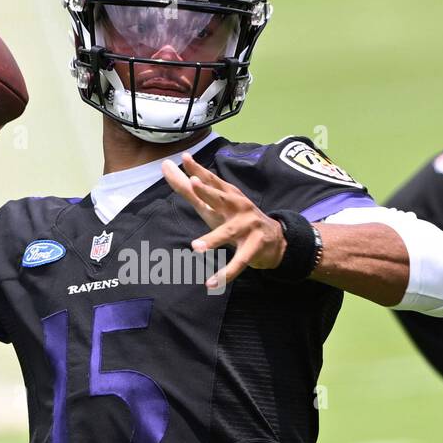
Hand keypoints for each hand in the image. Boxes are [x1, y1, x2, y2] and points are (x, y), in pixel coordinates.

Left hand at [161, 153, 286, 289]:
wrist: (275, 241)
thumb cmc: (237, 220)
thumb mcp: (214, 206)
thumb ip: (190, 190)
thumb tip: (167, 167)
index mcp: (228, 196)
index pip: (212, 180)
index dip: (198, 169)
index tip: (184, 159)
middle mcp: (239, 207)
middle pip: (222, 197)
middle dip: (209, 191)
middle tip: (194, 183)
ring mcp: (248, 227)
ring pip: (229, 232)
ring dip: (213, 239)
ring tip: (195, 247)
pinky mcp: (254, 247)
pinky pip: (239, 261)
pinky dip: (226, 274)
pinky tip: (211, 283)